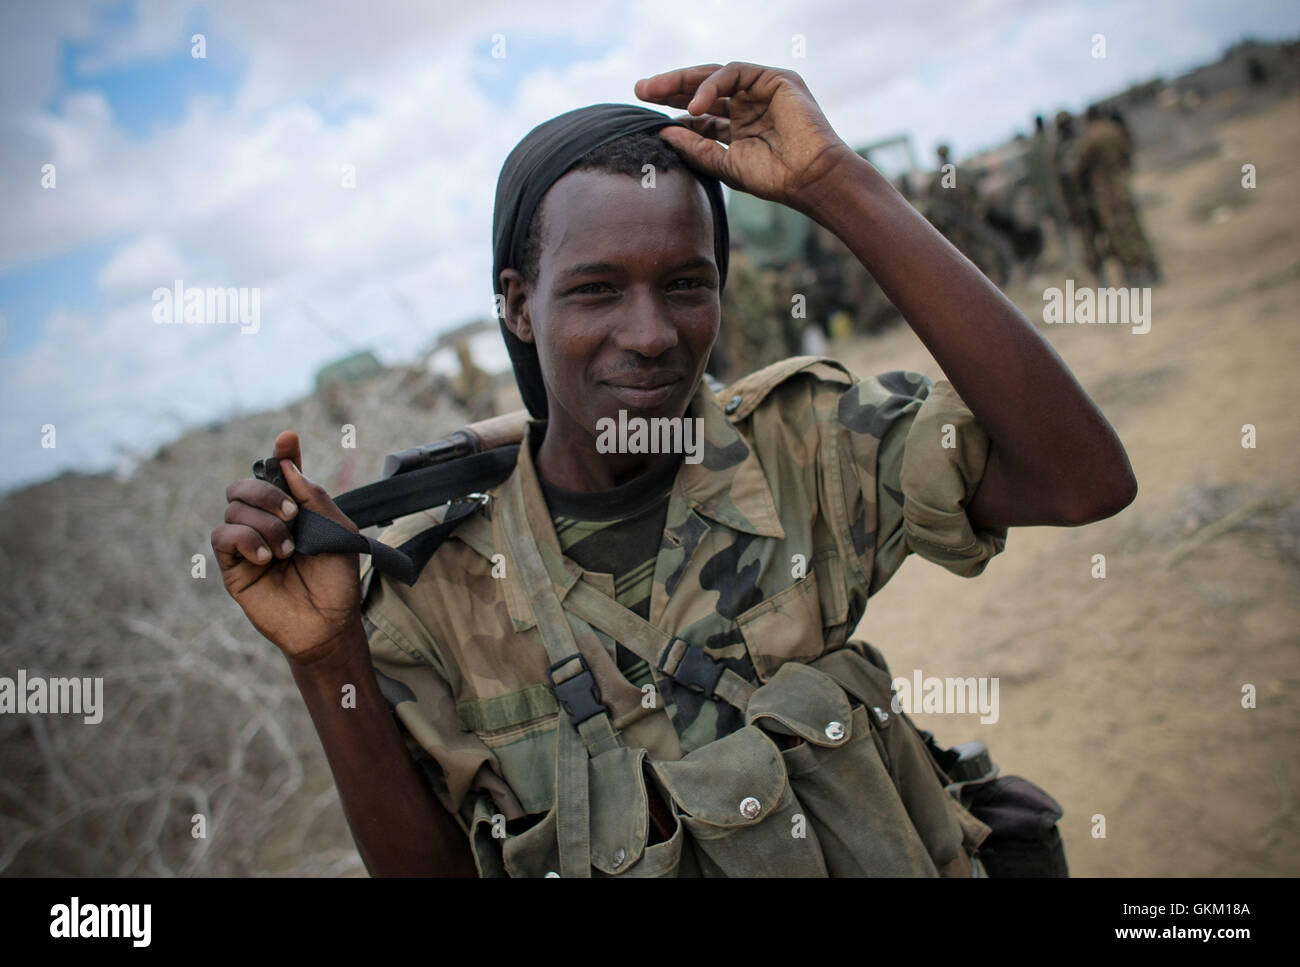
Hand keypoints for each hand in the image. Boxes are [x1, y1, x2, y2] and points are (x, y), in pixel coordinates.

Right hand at [211, 431, 361, 659]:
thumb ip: (314, 497)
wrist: (329, 623)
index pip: (279, 474)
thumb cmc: (336, 580)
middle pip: (244, 485)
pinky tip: (266, 556)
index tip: (288, 440)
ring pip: (233, 508)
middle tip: (292, 514)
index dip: (281, 454)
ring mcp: (247, 543)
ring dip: (264, 524)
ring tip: (287, 550)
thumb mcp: (338, 532)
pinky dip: (244, 538)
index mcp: (293, 511)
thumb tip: (287, 466)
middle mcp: (266, 522)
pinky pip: (222, 536)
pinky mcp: (233, 566)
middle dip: (267, 491)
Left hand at [635, 62, 853, 213]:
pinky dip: (711, 86)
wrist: (810, 179)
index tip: (646, 115)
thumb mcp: (724, 164)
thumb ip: (695, 147)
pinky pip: (734, 73)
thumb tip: (663, 132)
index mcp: (738, 126)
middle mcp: (749, 105)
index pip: (700, 112)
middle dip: (670, 88)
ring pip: (714, 76)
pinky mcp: (775, 79)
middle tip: (640, 90)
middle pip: (702, 89)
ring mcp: (762, 90)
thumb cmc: (774, 178)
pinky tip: (694, 105)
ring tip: (655, 92)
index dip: (674, 111)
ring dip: (682, 81)